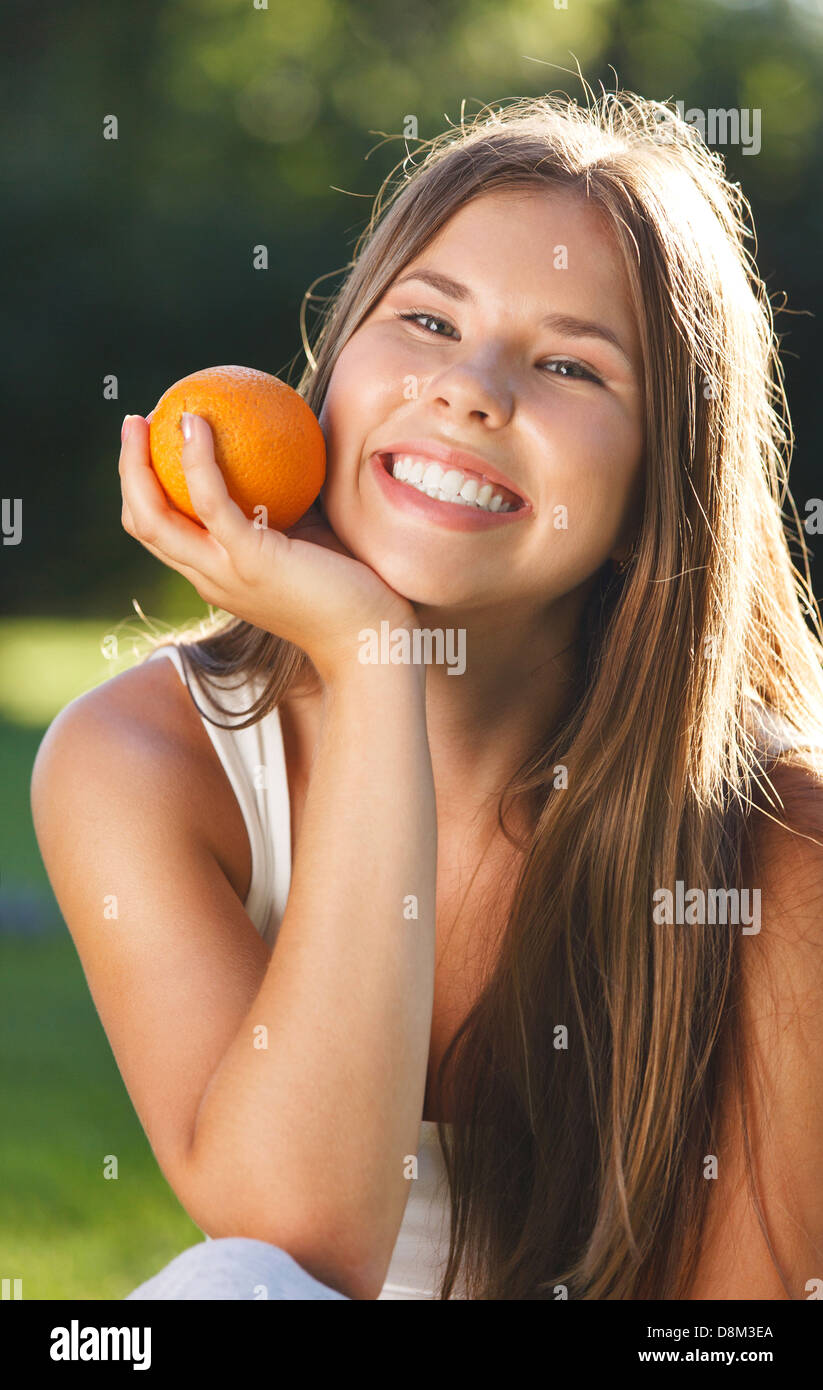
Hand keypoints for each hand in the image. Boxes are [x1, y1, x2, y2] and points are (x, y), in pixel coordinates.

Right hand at [119, 412, 415, 684]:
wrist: (372, 637)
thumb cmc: (351, 586)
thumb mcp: (308, 536)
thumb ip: (286, 503)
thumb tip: (287, 447)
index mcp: (218, 574)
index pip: (161, 534)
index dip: (144, 490)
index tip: (153, 444)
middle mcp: (210, 577)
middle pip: (142, 524)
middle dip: (128, 470)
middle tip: (135, 422)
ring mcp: (225, 573)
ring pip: (154, 519)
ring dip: (138, 464)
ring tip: (146, 417)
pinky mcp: (250, 562)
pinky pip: (210, 503)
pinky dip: (195, 461)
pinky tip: (198, 424)